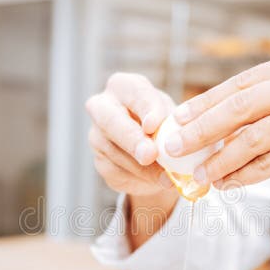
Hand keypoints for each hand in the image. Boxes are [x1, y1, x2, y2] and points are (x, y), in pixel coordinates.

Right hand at [86, 73, 175, 197]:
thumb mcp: (173, 119)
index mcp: (124, 86)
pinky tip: (157, 182)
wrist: (155, 154)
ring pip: (115, 152)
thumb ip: (170, 125)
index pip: (135, 93)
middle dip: (132, 139)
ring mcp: (96, 135)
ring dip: (142, 168)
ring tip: (167, 177)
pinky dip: (139, 180)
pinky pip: (117, 172)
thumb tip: (172, 138)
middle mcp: (103, 106)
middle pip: (111, 121)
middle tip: (149, 155)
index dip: (146, 109)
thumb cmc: (164, 125)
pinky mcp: (99, 162)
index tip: (154, 125)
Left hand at [165, 44, 269, 259]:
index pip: (245, 81)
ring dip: (218, 158)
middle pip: (241, 105)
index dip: (207, 101)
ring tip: (198, 173)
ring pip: (250, 137)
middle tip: (174, 145)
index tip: (179, 117)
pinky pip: (269, 163)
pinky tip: (227, 183)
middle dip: (201, 128)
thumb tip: (221, 123)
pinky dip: (243, 175)